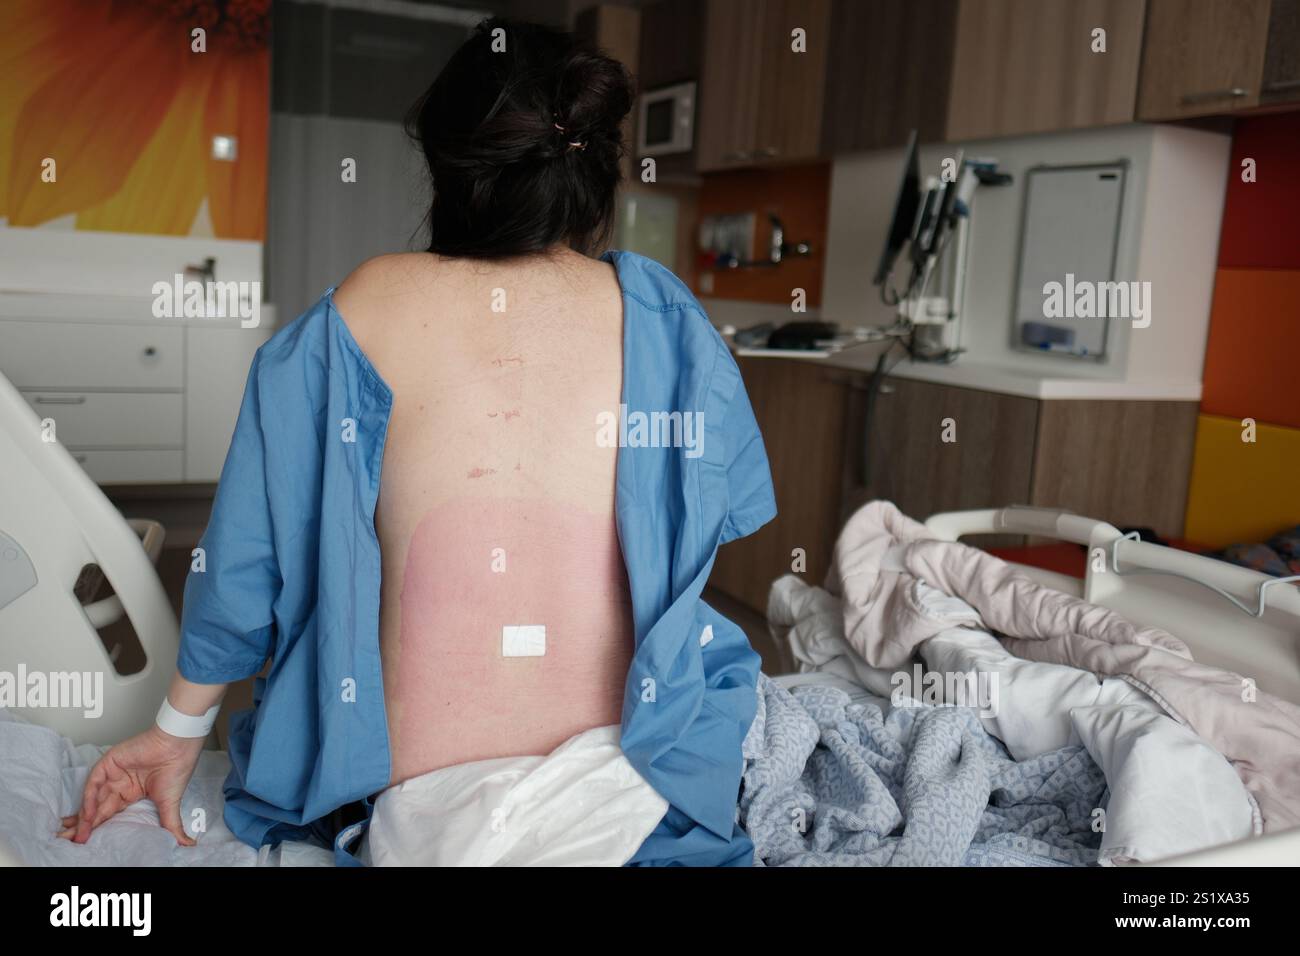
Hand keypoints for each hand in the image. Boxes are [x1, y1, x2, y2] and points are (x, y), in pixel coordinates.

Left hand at [59, 725, 205, 845]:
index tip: (85, 844)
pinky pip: (94, 784)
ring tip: (74, 835)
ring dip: (82, 817)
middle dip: (82, 826)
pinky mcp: (108, 763)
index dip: (96, 829)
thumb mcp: (169, 805)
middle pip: (96, 808)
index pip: (108, 814)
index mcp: (130, 793)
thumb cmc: (176, 770)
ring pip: (92, 798)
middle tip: (69, 842)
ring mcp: (112, 774)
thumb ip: (170, 825)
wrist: (178, 748)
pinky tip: (88, 815)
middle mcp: (119, 784)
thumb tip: (187, 844)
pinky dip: (89, 800)